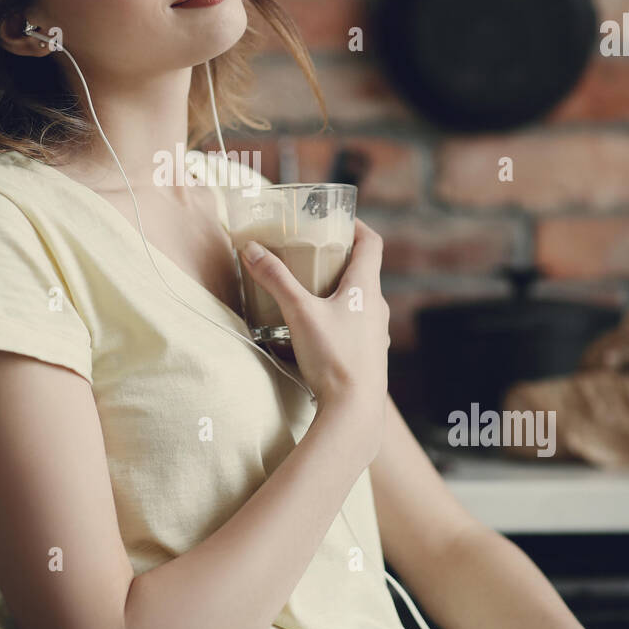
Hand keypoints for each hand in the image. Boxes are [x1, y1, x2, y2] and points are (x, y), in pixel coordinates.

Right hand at [239, 218, 389, 408]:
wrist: (354, 410)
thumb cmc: (334, 358)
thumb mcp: (299, 313)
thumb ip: (275, 280)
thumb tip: (251, 249)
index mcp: (367, 287)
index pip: (371, 242)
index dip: (355, 225)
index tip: (335, 218)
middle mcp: (377, 306)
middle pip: (363, 269)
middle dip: (338, 256)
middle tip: (312, 251)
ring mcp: (376, 332)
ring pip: (360, 298)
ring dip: (339, 287)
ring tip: (311, 287)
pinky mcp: (369, 353)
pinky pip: (356, 323)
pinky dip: (339, 314)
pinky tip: (317, 326)